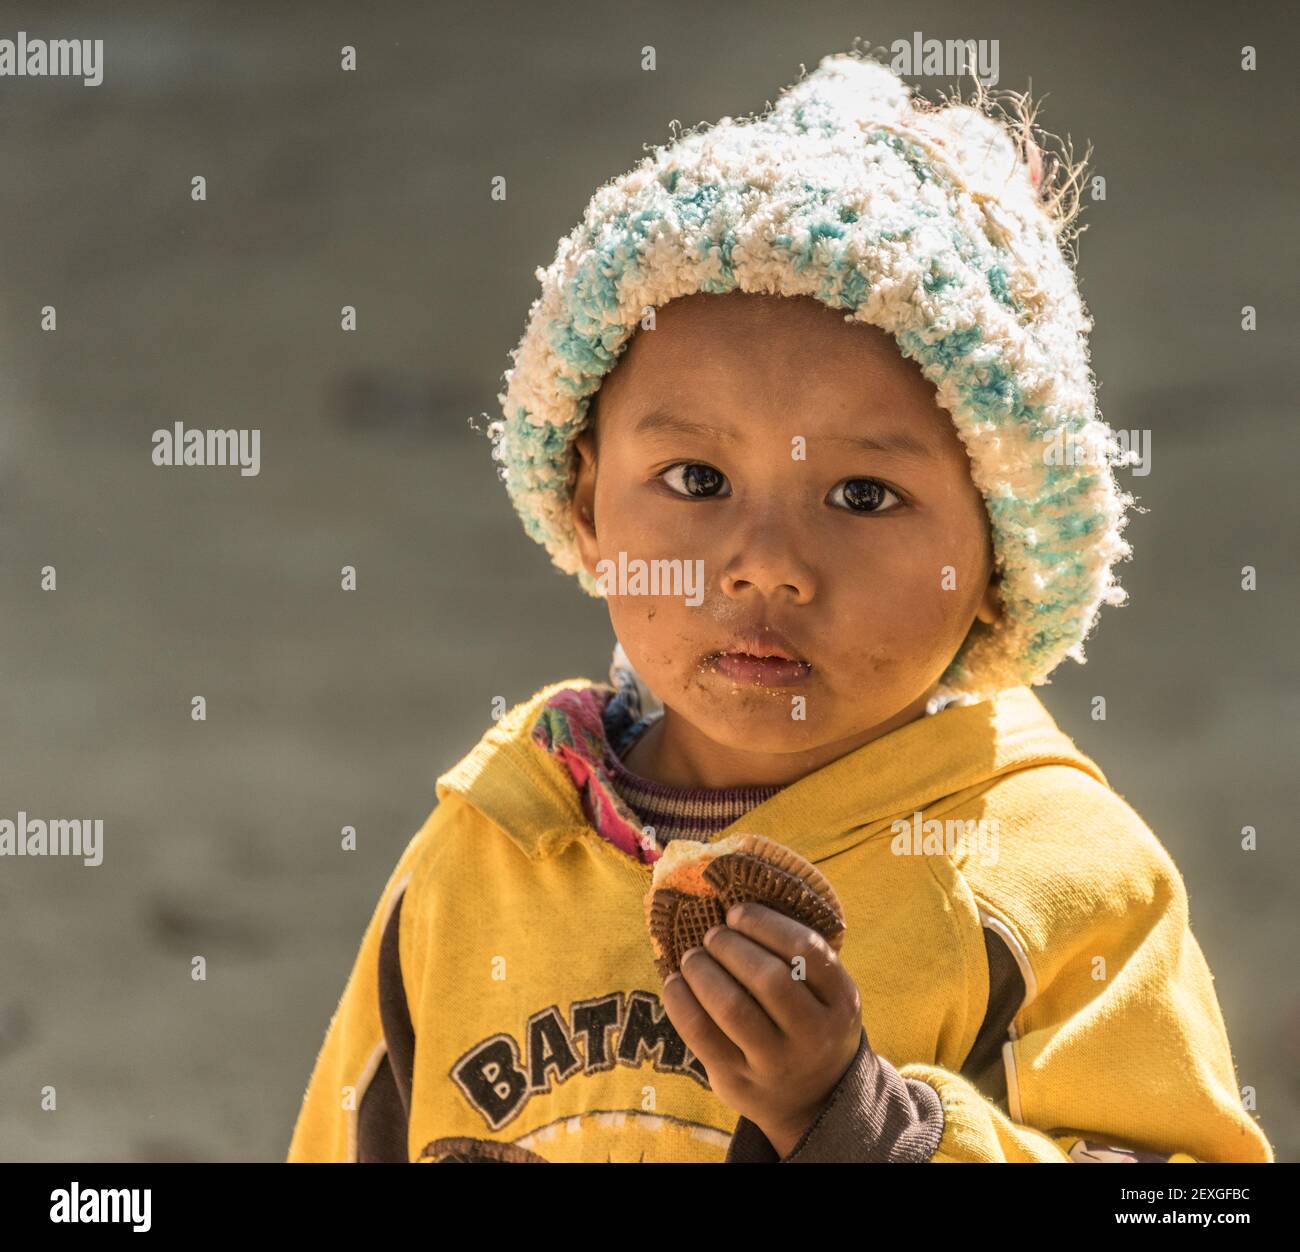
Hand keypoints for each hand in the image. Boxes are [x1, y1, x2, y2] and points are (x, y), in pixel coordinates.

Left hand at [661, 901, 862, 1157]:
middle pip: (769, 978)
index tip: (736, 912)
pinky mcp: (739, 1081)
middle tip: (713, 935)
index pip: (807, 950)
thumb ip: (797, 957)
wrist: (814, 1100)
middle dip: (731, 946)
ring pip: (732, 1007)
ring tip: (692, 957)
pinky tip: (675, 983)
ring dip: (703, 971)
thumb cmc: (810, 1023)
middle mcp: (815, 1035)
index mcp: (842, 1001)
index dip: (765, 923)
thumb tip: (736, 903)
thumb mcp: (825, 994)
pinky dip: (681, 1002)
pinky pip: (701, 1034)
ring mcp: (776, 1063)